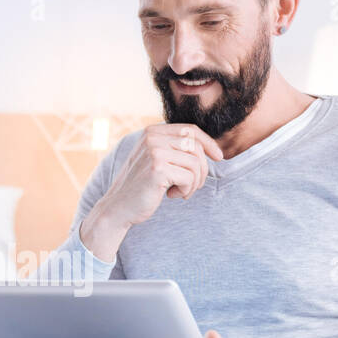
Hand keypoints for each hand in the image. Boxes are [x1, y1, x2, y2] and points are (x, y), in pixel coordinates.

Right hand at [95, 123, 225, 230]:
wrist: (118, 207)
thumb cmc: (141, 187)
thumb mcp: (156, 161)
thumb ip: (174, 149)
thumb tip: (210, 148)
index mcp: (152, 132)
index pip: (190, 130)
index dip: (208, 143)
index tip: (219, 157)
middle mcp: (152, 137)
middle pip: (196, 146)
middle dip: (201, 168)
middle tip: (191, 186)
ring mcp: (154, 151)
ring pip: (195, 163)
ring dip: (194, 182)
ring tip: (180, 191)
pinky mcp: (158, 168)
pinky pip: (189, 177)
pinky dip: (186, 190)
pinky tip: (171, 196)